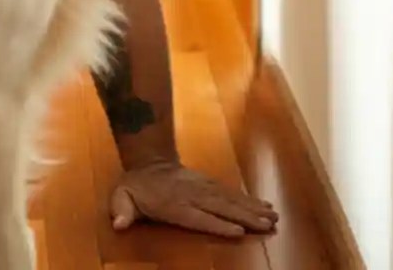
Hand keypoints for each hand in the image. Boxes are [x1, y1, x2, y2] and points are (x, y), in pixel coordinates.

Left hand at [108, 159, 278, 237]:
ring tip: (273, 217)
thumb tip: (119, 223)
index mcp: (174, 204)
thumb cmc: (136, 187)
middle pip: (222, 208)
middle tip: (267, 225)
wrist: (149, 160)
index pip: (199, 216)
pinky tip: (266, 206)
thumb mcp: (121, 198)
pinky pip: (232, 192)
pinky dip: (250, 199)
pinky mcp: (211, 184)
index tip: (238, 231)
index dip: (217, 224)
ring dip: (253, 208)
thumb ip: (121, 212)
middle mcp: (193, 195)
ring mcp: (204, 187)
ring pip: (232, 199)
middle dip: (246, 217)